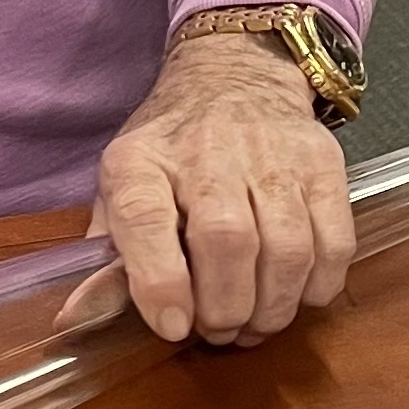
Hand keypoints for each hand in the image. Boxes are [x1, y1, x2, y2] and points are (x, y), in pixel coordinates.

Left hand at [94, 32, 355, 346]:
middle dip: (225, 308)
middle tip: (217, 331)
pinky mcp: (322, 164)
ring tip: (254, 324)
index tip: (172, 326)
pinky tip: (292, 295)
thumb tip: (75, 320)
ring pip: (286, 248)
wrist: (234, 76)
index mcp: (140, 160)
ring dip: (272, 307)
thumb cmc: (171, 152)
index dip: (159, 282)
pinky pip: (334, 243)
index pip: (144, 218)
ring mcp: (271, 155)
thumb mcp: (123, 193)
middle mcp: (206, 151)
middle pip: (225, 240)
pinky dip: (316, 286)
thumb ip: (107, 262)